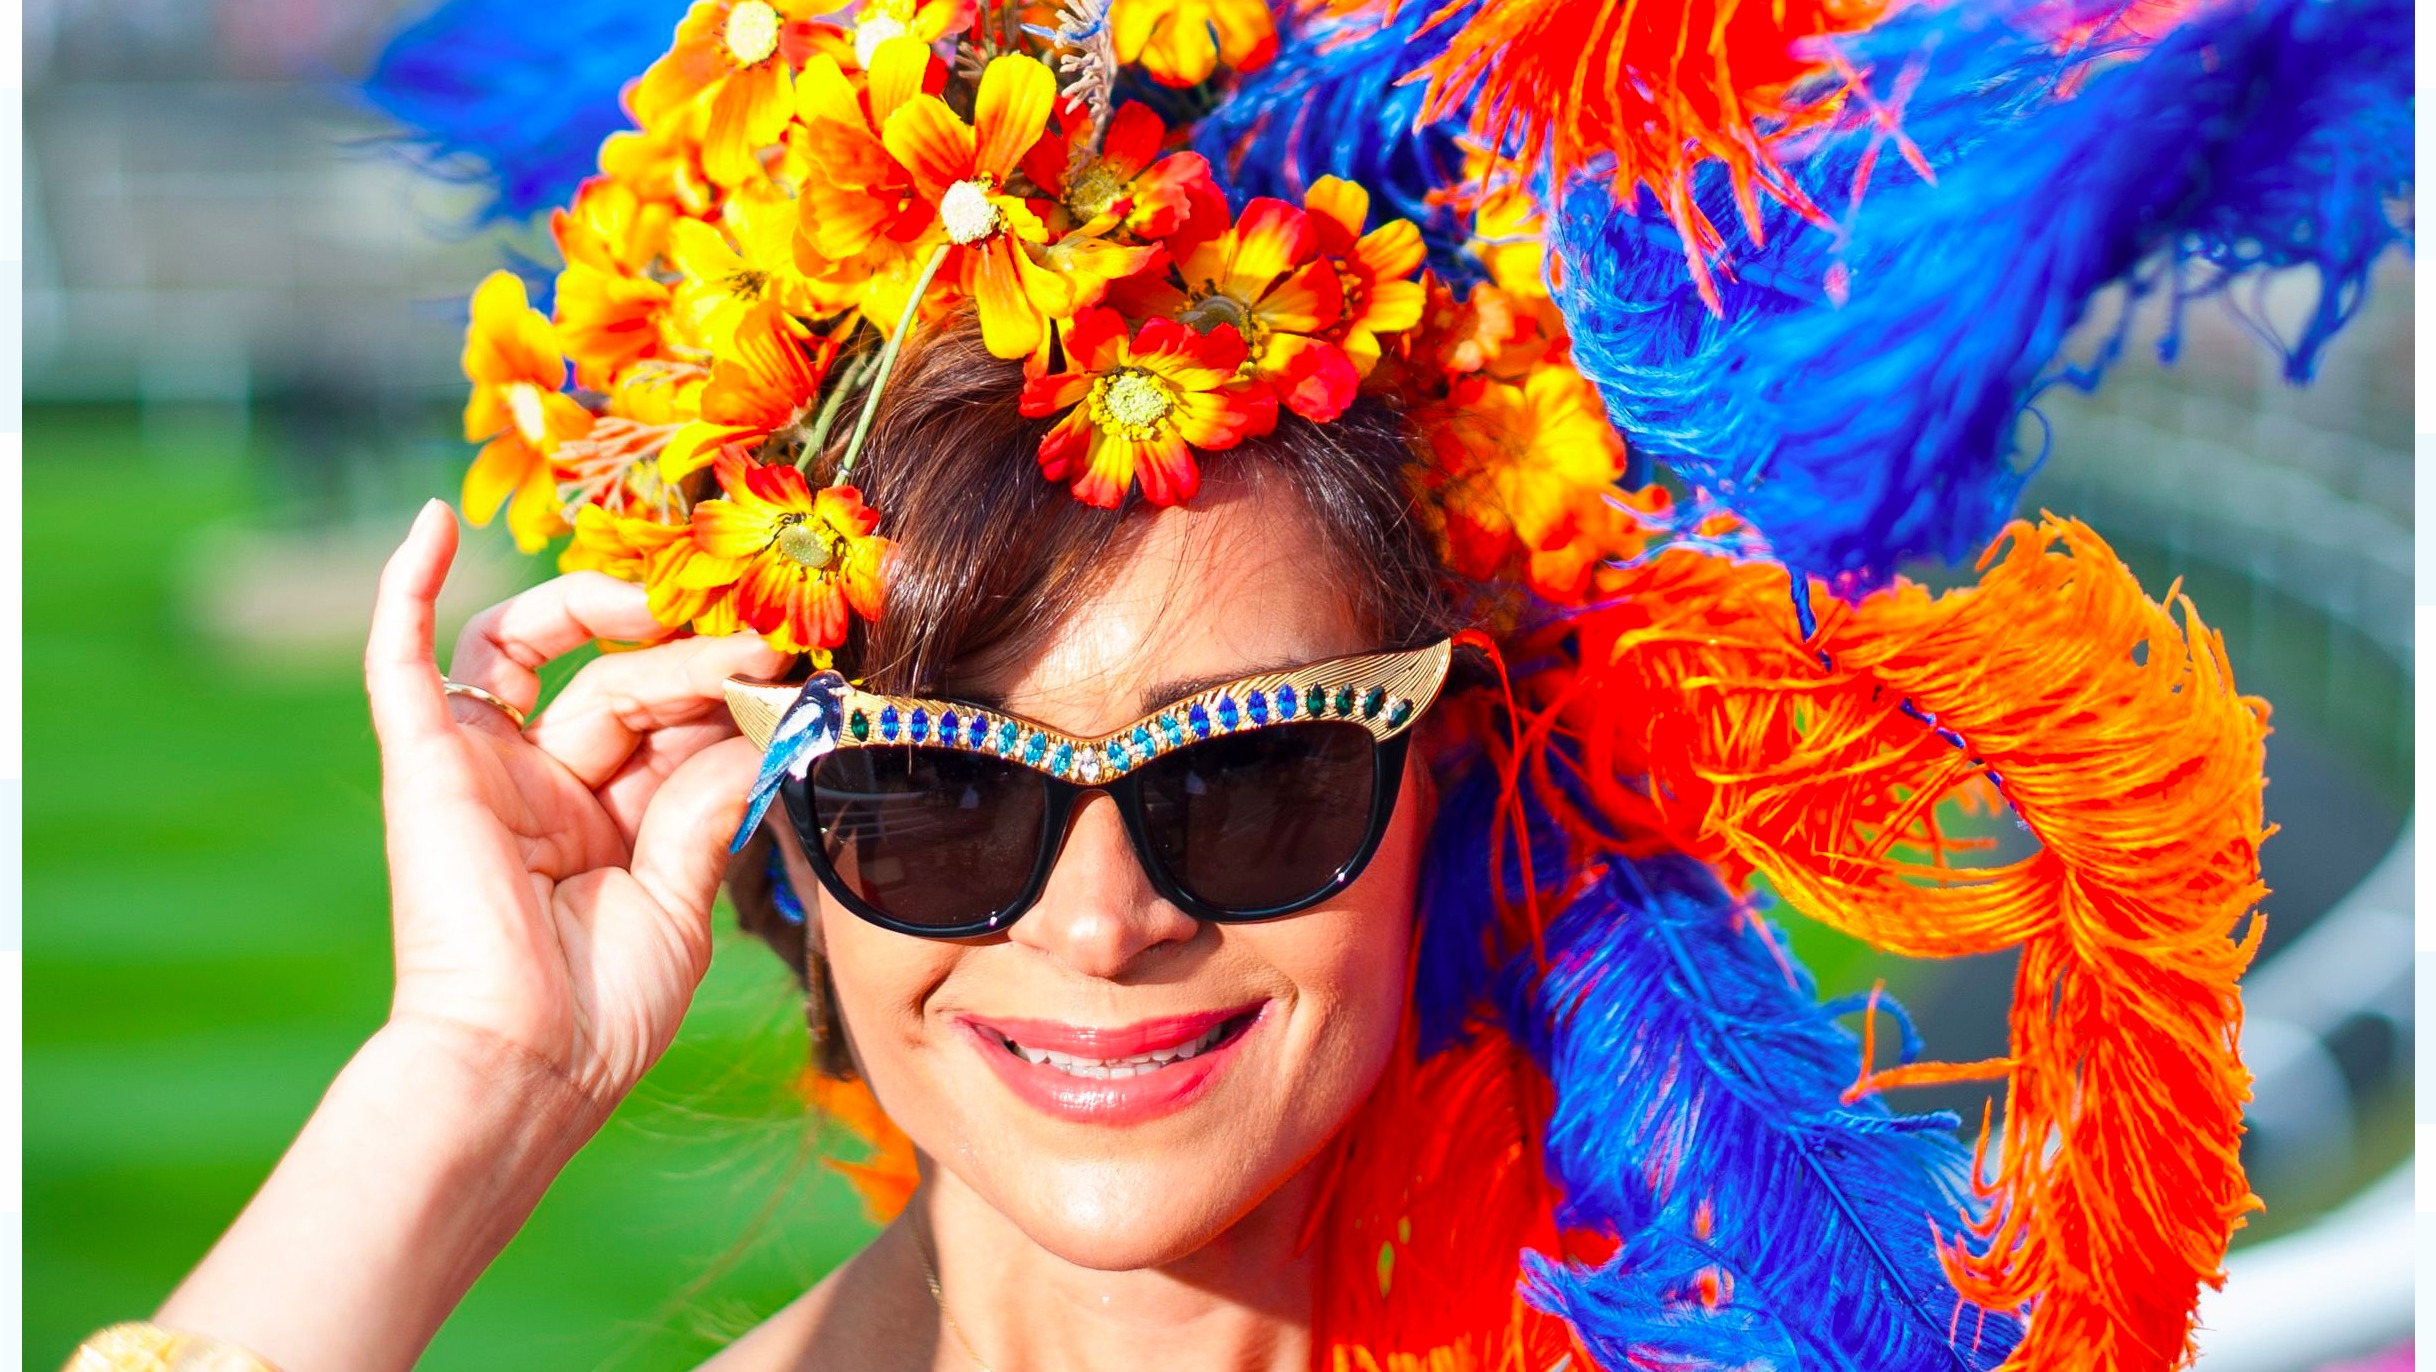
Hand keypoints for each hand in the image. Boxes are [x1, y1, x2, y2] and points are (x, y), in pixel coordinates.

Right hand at [365, 500, 787, 1123]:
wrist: (523, 1068)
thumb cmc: (601, 1013)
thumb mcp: (681, 902)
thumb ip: (707, 806)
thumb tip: (751, 727)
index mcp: (606, 822)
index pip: (667, 719)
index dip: (722, 688)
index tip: (791, 669)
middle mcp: (543, 784)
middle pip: (619, 680)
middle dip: (693, 660)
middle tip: (762, 646)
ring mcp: (481, 769)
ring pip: (534, 649)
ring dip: (594, 611)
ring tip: (660, 604)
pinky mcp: (424, 763)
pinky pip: (398, 660)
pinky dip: (405, 587)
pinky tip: (433, 522)